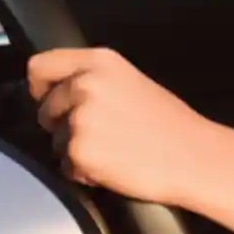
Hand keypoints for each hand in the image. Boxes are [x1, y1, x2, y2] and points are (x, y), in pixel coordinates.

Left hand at [27, 47, 212, 204]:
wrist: (193, 157)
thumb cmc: (170, 125)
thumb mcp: (131, 81)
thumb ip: (93, 78)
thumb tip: (59, 88)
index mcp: (100, 62)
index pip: (40, 66)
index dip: (43, 87)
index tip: (53, 98)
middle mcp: (86, 85)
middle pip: (44, 107)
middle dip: (62, 124)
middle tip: (101, 132)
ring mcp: (80, 118)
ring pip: (54, 139)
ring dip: (75, 149)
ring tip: (113, 148)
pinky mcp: (79, 150)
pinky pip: (64, 165)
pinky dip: (83, 171)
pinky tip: (112, 165)